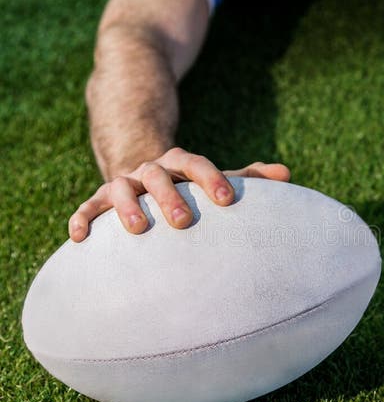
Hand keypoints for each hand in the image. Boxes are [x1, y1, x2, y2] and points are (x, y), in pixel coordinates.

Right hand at [68, 147, 290, 241]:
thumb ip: (247, 179)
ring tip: (138, 229)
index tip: (227, 200)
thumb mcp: (213, 179)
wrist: (142, 171)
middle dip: (170, 196)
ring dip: (127, 207)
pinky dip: (82, 219)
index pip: (196, 164)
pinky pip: (88, 207)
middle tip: (184, 221)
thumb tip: (286, 176)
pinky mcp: (100, 200)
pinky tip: (79, 237)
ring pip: (120, 188)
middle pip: (158, 175)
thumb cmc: (188, 187)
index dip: (211, 179)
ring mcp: (123, 184)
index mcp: (179, 164)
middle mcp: (150, 170)